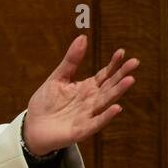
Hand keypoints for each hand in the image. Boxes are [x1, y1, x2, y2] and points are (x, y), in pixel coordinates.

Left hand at [22, 35, 137, 155]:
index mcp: (87, 88)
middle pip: (110, 86)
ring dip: (118, 92)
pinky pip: (96, 122)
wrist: (33, 127)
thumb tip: (82, 37)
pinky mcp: (81, 130)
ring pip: (106, 102)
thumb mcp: (58, 77)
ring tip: (130, 80)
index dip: (113, 64)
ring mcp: (88, 115)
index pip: (105, 75)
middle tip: (135, 62)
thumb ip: (71, 60)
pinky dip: (106, 116)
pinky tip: (116, 108)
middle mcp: (91, 101)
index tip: (121, 51)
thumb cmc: (46, 102)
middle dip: (122, 75)